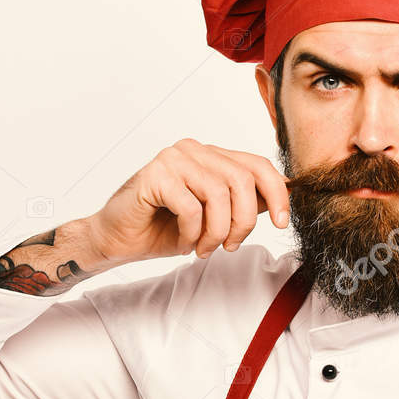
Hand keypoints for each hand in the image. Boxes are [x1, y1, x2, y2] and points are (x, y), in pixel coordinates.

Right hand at [85, 139, 290, 264]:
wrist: (117, 239)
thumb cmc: (162, 228)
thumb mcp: (215, 218)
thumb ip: (243, 203)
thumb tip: (280, 198)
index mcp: (211, 156)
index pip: (258, 164)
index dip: (277, 193)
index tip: (282, 222)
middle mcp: (194, 150)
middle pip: (242, 180)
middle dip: (243, 222)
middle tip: (230, 245)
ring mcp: (173, 159)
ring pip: (218, 194)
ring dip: (217, 232)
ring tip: (205, 248)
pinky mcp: (155, 174)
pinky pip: (191, 207)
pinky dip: (193, 232)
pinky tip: (183, 241)